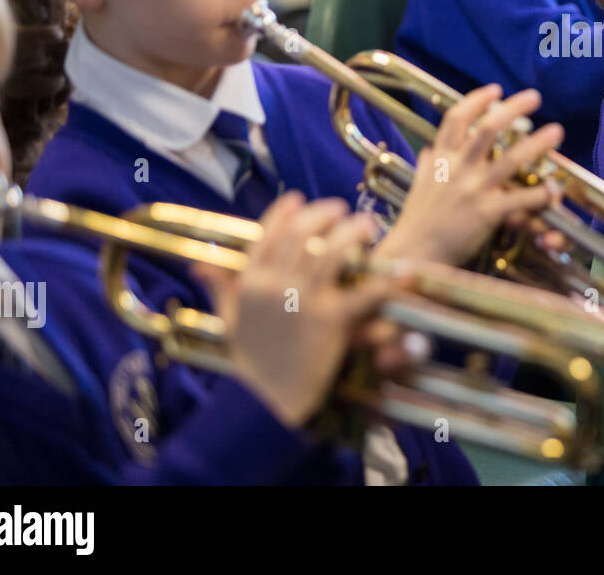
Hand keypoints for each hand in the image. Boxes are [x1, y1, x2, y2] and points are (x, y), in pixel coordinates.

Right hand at [194, 192, 409, 427]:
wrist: (265, 403)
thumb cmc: (251, 362)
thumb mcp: (228, 322)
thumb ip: (220, 288)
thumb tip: (199, 265)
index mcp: (250, 283)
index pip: (267, 234)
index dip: (285, 212)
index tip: (299, 199)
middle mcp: (275, 286)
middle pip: (302, 234)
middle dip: (323, 213)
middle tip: (340, 207)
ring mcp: (303, 301)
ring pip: (331, 251)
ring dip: (352, 231)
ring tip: (366, 224)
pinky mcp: (330, 321)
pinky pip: (363, 293)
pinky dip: (387, 282)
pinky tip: (404, 269)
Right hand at [376, 84, 564, 265]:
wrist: (413, 253)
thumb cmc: (416, 221)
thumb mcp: (418, 185)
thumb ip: (428, 165)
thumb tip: (429, 150)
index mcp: (441, 159)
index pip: (457, 117)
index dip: (477, 100)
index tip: (495, 90)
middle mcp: (458, 168)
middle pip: (489, 128)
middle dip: (514, 108)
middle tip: (534, 97)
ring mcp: (473, 189)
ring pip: (511, 159)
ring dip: (537, 143)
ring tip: (556, 131)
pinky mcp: (486, 213)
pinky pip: (520, 199)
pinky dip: (540, 194)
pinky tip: (555, 189)